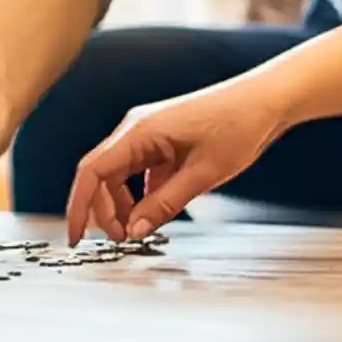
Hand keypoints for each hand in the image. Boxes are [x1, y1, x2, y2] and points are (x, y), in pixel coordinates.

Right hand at [65, 83, 286, 244]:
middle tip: (122, 240)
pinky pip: (137, 172)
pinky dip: (139, 195)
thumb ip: (164, 204)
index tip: (75, 237)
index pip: (92, 172)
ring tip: (139, 229)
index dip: (80, 207)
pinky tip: (154, 211)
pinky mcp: (161, 141)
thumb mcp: (203, 174)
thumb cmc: (238, 126)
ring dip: (122, 205)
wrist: (265, 101)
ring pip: (118, 176)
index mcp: (138, 132)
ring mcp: (147, 135)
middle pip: (100, 176)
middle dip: (104, 211)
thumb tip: (134, 231)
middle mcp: (136, 130)